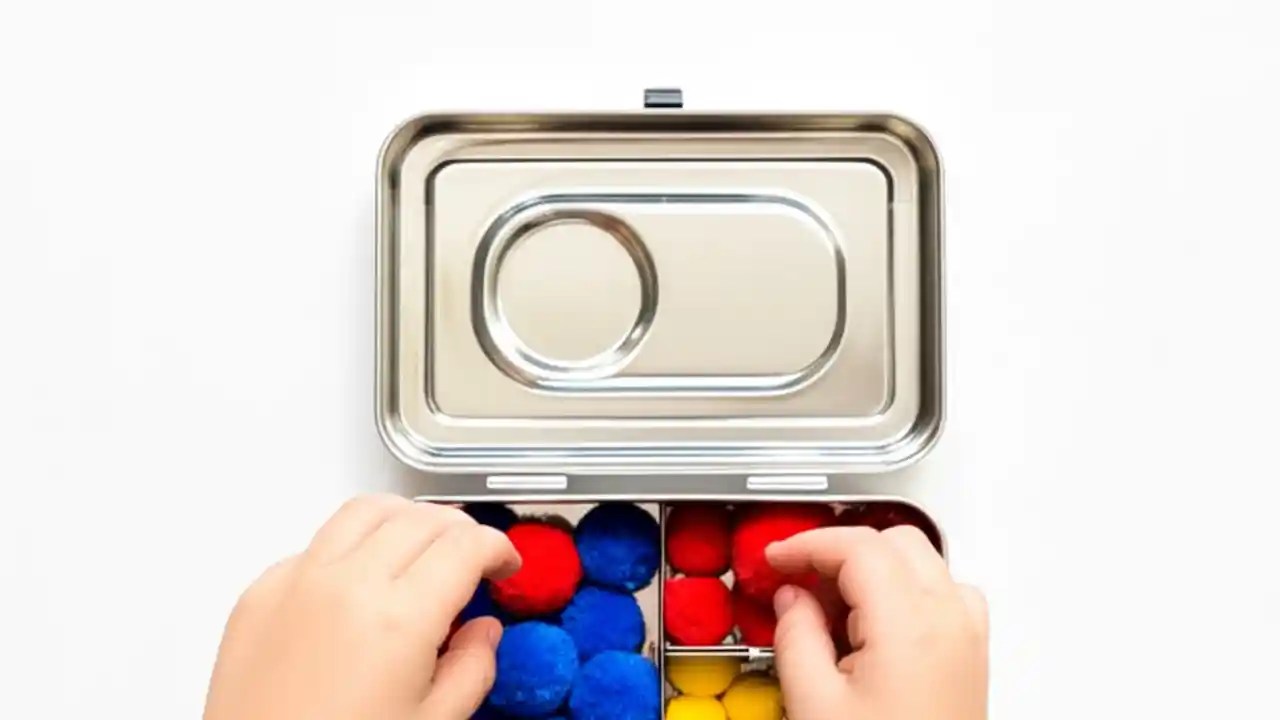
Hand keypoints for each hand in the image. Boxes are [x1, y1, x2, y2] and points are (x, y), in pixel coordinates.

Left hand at [203, 495, 519, 719]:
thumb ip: (470, 671)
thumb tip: (483, 633)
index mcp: (400, 618)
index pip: (466, 545)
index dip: (497, 546)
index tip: (504, 562)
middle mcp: (347, 585)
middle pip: (421, 518)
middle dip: (459, 530)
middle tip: (472, 556)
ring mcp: (297, 582)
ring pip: (364, 511)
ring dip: (405, 518)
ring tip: (420, 545)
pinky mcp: (259, 593)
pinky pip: (314, 543)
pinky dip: (349, 545)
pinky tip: (358, 577)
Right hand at [766, 526, 987, 719]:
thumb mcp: (813, 704)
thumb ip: (796, 636)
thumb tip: (790, 598)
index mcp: (911, 625)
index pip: (858, 547)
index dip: (808, 543)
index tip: (775, 558)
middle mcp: (950, 620)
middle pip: (894, 542)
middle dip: (840, 551)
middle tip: (797, 578)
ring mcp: (968, 636)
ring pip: (922, 561)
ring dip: (874, 568)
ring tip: (830, 606)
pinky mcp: (971, 655)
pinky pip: (943, 593)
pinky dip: (904, 590)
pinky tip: (871, 625)